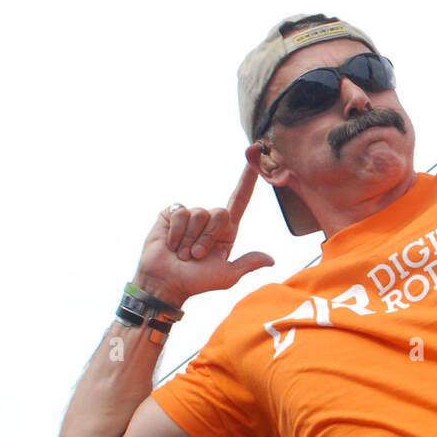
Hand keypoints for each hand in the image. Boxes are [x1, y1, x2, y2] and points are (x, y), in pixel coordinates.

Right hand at [132, 161, 273, 308]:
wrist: (165, 284)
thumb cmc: (196, 282)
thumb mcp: (227, 276)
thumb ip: (247, 264)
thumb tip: (271, 260)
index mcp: (226, 231)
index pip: (240, 199)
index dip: (248, 178)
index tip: (256, 152)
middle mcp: (209, 221)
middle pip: (220, 212)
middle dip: (209, 237)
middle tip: (197, 255)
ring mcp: (189, 216)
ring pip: (199, 214)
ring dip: (190, 239)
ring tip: (183, 253)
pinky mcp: (170, 214)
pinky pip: (180, 213)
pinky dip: (176, 232)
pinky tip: (170, 244)